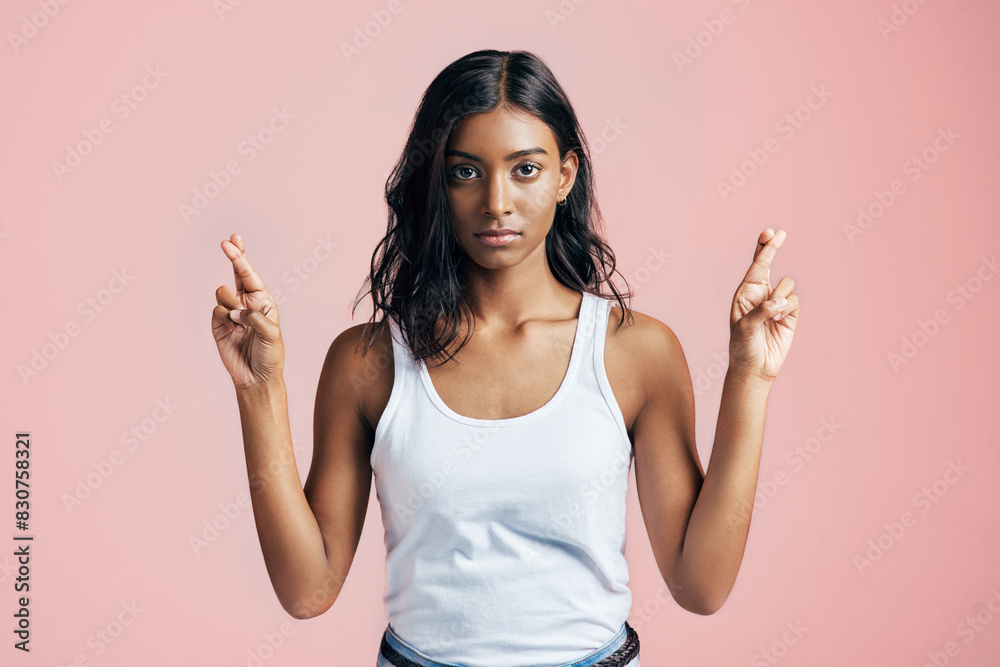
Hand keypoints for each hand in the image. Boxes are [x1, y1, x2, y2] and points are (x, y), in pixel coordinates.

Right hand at [211, 233, 284, 390]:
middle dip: (233, 256)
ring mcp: (230, 313)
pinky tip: (235, 331)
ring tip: (241, 324)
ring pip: (223, 293)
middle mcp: (246, 303)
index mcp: (262, 301)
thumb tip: (235, 310)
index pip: (250, 274)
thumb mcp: (271, 334)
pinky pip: (216, 311)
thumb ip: (255, 318)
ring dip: (232, 305)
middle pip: (236, 273)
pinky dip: (225, 319)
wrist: (257, 377)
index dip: (241, 257)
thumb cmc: (270, 355)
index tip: (232, 240)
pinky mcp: (218, 325)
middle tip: (226, 242)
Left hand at [728, 228, 798, 382]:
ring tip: (772, 316)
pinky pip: (795, 301)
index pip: (755, 266)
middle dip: (773, 247)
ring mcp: (777, 302)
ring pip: (787, 285)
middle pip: (770, 263)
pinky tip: (779, 322)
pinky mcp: (790, 314)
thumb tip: (781, 301)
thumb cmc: (743, 347)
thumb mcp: (745, 328)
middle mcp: (761, 294)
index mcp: (745, 293)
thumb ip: (762, 311)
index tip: (770, 233)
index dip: (764, 248)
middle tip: (780, 233)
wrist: (755, 368)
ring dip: (781, 298)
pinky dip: (788, 310)